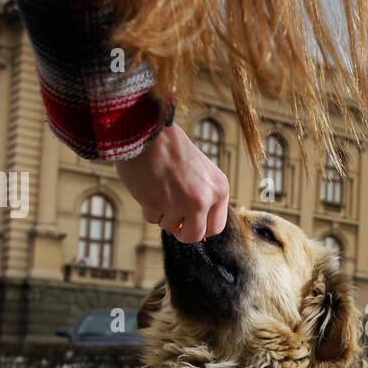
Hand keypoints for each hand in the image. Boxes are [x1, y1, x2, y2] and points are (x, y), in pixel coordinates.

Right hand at [115, 123, 228, 242]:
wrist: (148, 131)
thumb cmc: (172, 148)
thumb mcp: (201, 172)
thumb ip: (203, 197)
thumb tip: (196, 231)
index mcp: (219, 189)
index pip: (216, 226)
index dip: (201, 227)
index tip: (190, 223)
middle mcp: (204, 199)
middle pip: (194, 235)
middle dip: (182, 231)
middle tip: (173, 221)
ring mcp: (180, 204)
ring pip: (170, 227)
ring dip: (162, 214)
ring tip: (159, 189)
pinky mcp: (157, 205)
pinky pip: (152, 219)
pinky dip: (148, 208)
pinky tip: (148, 188)